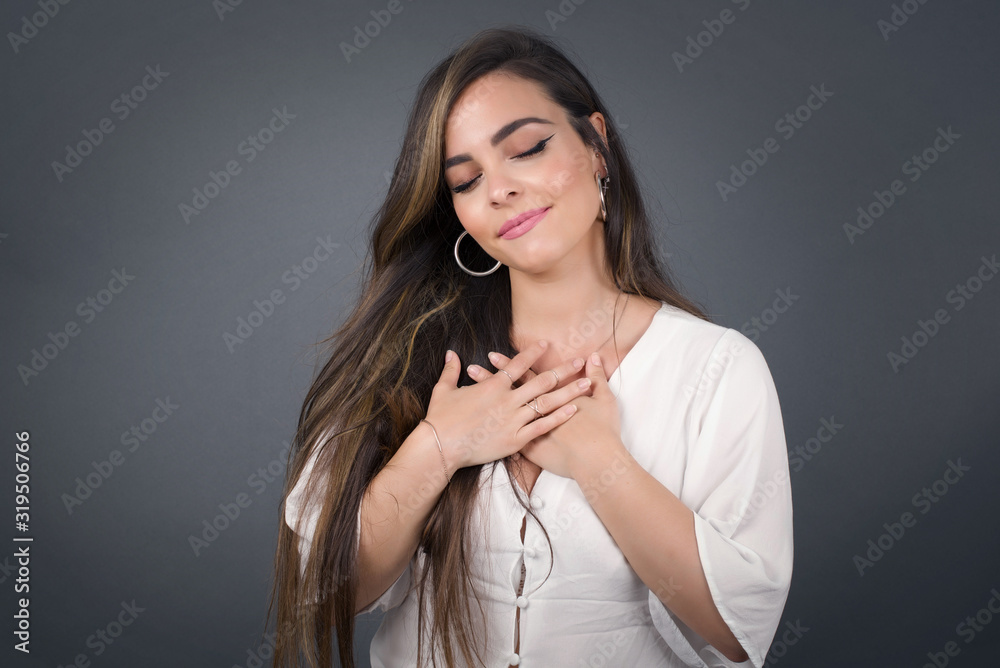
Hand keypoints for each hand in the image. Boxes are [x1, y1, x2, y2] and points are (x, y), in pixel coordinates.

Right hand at [425, 341, 592, 471]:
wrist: (440, 446)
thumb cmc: (440, 419)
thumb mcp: (443, 390)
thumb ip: (451, 371)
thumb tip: (452, 354)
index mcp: (492, 386)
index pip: (517, 365)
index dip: (533, 353)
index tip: (547, 344)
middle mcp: (506, 400)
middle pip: (541, 381)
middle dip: (562, 370)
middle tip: (579, 360)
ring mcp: (513, 420)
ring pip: (547, 403)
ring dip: (568, 392)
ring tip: (586, 383)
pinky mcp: (515, 439)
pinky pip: (542, 427)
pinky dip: (558, 418)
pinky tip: (573, 410)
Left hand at [468, 351, 623, 479]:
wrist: (597, 460)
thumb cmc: (603, 431)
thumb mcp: (604, 400)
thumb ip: (598, 377)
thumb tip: (595, 358)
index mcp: (549, 397)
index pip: (523, 376)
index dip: (509, 365)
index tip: (492, 355)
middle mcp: (535, 412)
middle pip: (507, 393)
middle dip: (489, 380)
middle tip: (472, 368)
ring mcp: (530, 432)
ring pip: (501, 415)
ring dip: (485, 404)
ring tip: (467, 395)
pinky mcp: (529, 449)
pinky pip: (506, 438)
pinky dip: (493, 432)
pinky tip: (479, 427)